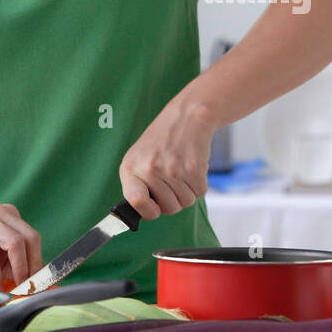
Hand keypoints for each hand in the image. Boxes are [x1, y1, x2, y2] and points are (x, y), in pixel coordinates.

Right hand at [0, 201, 42, 291]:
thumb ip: (14, 262)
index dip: (38, 261)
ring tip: (16, 287)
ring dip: (19, 270)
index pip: (33, 237)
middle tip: (29, 287)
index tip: (38, 282)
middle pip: (29, 237)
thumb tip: (37, 282)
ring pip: (15, 243)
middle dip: (32, 265)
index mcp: (8, 214)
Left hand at [119, 100, 217, 219]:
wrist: (187, 117)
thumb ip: (137, 185)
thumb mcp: (138, 158)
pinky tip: (193, 167)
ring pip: (185, 202)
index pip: (135, 201)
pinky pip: (200, 193)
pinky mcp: (193, 168)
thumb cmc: (162, 141)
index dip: (148, 211)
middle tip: (173, 179)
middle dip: (174, 199)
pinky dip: (199, 184)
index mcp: (131, 167)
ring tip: (182, 170)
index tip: (154, 209)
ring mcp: (172, 169)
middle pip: (168, 209)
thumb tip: (141, 214)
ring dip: (187, 191)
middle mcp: (150, 169)